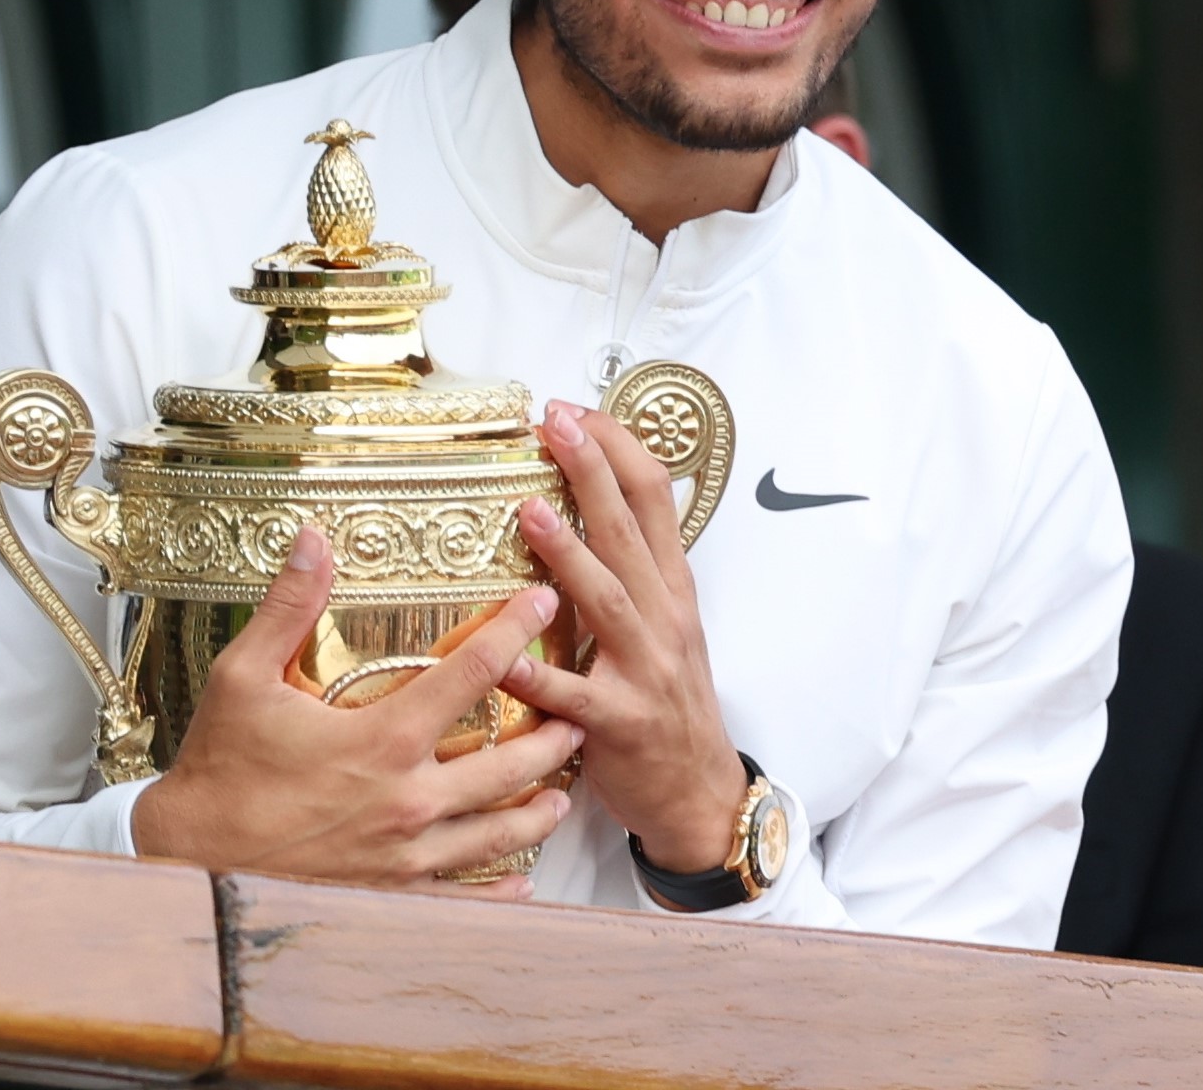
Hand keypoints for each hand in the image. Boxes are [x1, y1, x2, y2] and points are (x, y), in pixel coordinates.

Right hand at [129, 526, 581, 896]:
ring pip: (499, 831)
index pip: (472, 672)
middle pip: (510, 762)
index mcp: (383, 739)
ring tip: (563, 790)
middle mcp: (408, 800)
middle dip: (554, 733)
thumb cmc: (218, 770)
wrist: (189, 861)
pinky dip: (501, 888)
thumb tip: (313, 540)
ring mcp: (405, 855)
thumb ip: (289, 607)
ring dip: (539, 807)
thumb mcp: (243, 677)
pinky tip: (525, 880)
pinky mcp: (392, 895)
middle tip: (581, 711)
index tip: (544, 602)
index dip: (515, 630)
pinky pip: (464, 895)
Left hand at [503, 400, 746, 874]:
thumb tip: (603, 499)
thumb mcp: (668, 624)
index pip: (654, 499)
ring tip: (531, 510)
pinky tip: (504, 654)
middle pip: (630, 532)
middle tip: (557, 422)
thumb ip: (636, 568)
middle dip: (594, 472)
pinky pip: (574, 695)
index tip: (578, 410)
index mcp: (671, 590)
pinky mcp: (619, 723)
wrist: (698, 792)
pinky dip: (539, 674)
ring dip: (570, 554)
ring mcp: (644, 670)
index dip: (618, 449)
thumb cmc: (669, 702)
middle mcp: (663, 619)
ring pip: (606, 601)